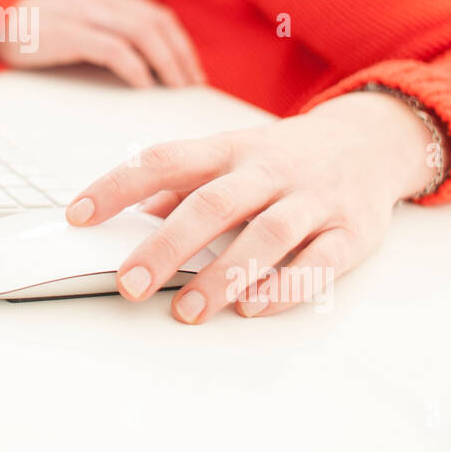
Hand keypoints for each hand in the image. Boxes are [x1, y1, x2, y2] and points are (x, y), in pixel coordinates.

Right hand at [0, 0, 204, 86]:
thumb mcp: (79, 19)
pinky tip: (142, 84)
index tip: (192, 71)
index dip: (181, 44)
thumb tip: (146, 63)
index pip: (158, 16)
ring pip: (142, 34)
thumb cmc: (37, 29)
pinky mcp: (68, 33)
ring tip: (174, 87)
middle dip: (180, 55)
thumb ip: (109, 29)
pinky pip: (113, 49)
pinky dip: (134, 67)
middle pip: (157, 23)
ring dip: (165, 63)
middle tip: (191, 84)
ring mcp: (84, 13)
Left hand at [64, 90, 438, 322]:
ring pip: (266, 236)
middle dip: (167, 246)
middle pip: (212, 203)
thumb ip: (182, 184)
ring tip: (186, 312)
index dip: (117, 185)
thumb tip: (132, 215)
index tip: (78, 215)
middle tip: (130, 284)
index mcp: (229, 149)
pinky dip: (285, 287)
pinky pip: (320, 262)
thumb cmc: (282, 157)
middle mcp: (268, 170)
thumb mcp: (230, 156)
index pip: (164, 160)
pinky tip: (252, 309)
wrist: (372, 140)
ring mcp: (312, 200)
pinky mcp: (351, 232)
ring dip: (223, 276)